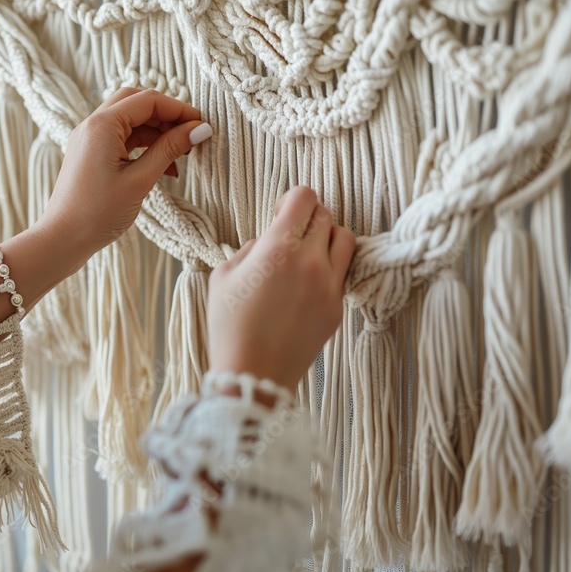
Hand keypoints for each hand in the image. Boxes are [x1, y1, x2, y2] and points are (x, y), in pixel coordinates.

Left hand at [39, 88, 210, 260]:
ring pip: (130, 121)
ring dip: (157, 132)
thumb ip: (169, 150)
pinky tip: (164, 166)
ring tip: (181, 154)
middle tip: (190, 135)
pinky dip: (144, 146)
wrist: (62, 240)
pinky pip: (122, 139)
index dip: (179, 109)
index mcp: (102, 125)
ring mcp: (90, 139)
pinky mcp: (91, 154)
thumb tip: (199, 129)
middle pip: (137, 103)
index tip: (202, 126)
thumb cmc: (97, 213)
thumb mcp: (140, 180)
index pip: (148, 101)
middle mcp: (93, 125)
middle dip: (167, 116)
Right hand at [207, 187, 355, 391]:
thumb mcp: (224, 276)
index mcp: (279, 248)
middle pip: (326, 215)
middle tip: (290, 236)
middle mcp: (311, 262)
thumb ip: (250, 248)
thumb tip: (269, 240)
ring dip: (328, 238)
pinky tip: (307, 284)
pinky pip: (343, 273)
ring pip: (346, 239)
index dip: (291, 200)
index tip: (279, 215)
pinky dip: (329, 269)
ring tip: (308, 255)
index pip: (305, 198)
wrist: (254, 374)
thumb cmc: (230, 326)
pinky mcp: (338, 308)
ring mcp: (330, 287)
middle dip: (307, 219)